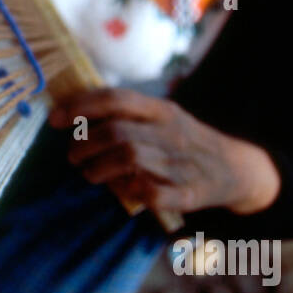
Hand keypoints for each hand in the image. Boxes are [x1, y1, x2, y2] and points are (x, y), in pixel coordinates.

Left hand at [48, 88, 280, 216]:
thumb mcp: (164, 118)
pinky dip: (129, 191)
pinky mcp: (188, 193)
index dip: (80, 106)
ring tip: (88, 174)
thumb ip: (129, 114)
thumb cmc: (187, 142)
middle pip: (117, 132)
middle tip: (72, 155)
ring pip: (129, 158)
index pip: (115, 99)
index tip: (54, 118)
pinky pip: (152, 192)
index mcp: (161, 110)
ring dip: (99, 169)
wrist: (238, 169)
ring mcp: (180, 162)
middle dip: (85, 144)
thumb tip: (76, 108)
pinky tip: (121, 190)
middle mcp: (170, 132)